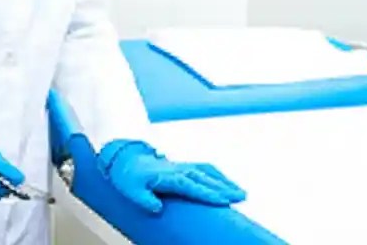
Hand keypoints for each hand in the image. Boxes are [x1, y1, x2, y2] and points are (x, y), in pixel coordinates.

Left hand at [97, 139, 246, 213]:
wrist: (125, 158)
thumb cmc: (129, 176)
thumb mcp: (132, 191)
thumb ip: (145, 200)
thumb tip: (157, 209)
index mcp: (169, 176)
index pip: (192, 186)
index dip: (208, 193)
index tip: (224, 201)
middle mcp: (179, 170)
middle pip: (206, 178)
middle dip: (225, 188)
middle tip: (241, 197)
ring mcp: (183, 166)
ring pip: (209, 172)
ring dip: (225, 181)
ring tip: (241, 193)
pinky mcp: (184, 166)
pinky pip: (205, 169)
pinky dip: (218, 175)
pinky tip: (226, 182)